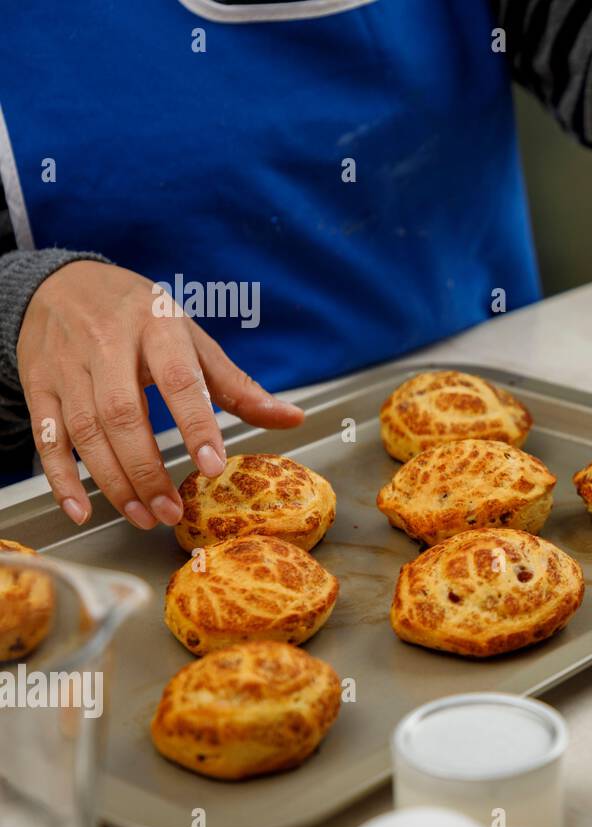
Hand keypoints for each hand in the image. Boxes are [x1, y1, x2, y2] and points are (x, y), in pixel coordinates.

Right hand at [17, 261, 303, 527]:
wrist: (62, 282)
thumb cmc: (140, 316)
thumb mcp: (191, 339)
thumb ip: (237, 385)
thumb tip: (291, 418)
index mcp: (157, 328)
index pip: (179, 381)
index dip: (196, 425)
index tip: (213, 466)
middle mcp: (107, 345)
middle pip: (123, 415)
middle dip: (148, 470)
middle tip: (171, 511)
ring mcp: (67, 366)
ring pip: (86, 431)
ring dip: (113, 481)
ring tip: (142, 515)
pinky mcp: (37, 383)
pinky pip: (46, 436)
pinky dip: (61, 478)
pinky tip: (82, 509)